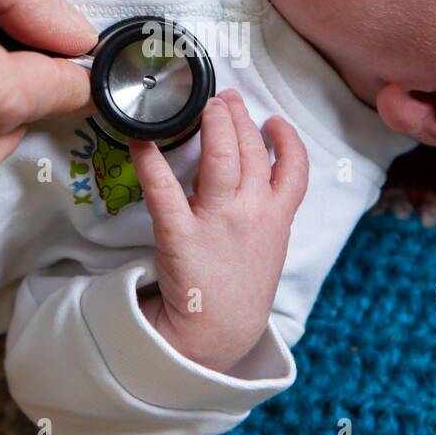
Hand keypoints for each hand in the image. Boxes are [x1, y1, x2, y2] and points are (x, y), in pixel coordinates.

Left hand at [130, 90, 308, 372]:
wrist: (218, 335)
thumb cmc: (240, 288)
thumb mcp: (269, 249)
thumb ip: (267, 212)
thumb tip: (256, 177)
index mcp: (278, 218)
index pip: (293, 168)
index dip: (285, 138)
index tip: (270, 120)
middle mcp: (253, 213)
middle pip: (252, 151)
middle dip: (238, 118)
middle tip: (223, 99)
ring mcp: (218, 222)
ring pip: (222, 158)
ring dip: (214, 125)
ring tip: (205, 106)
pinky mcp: (181, 235)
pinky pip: (165, 191)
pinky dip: (152, 163)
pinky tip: (141, 142)